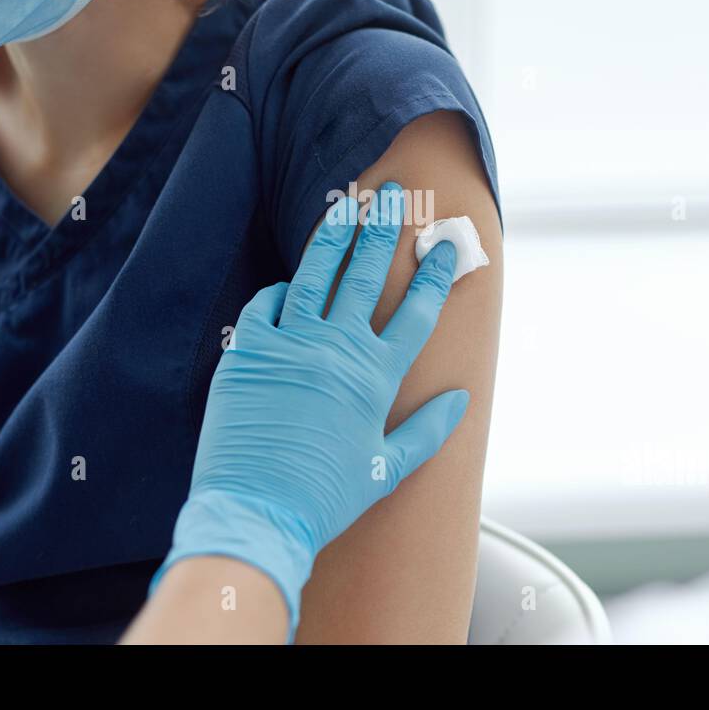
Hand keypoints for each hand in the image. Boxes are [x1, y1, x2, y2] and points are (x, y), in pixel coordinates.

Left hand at [151, 182, 468, 640]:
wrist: (256, 515)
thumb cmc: (325, 498)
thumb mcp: (386, 469)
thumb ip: (427, 430)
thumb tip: (461, 399)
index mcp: (375, 377)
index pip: (416, 311)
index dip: (435, 274)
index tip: (445, 244)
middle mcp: (336, 351)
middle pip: (367, 275)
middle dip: (384, 229)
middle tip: (393, 194)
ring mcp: (289, 346)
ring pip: (316, 273)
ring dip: (334, 235)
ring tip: (346, 203)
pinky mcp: (247, 352)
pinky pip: (265, 305)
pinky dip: (279, 291)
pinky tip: (288, 285)